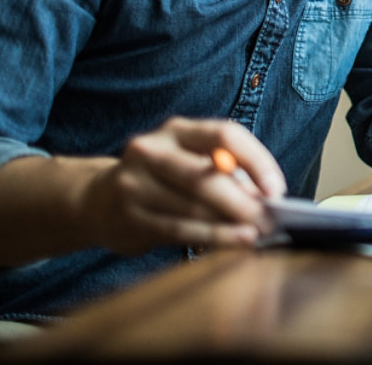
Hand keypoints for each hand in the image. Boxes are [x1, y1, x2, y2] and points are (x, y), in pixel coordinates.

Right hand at [84, 117, 286, 254]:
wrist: (96, 200)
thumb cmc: (162, 179)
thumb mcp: (190, 161)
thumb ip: (225, 172)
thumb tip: (266, 197)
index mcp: (176, 130)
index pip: (223, 135)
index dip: (255, 161)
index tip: (275, 188)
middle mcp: (151, 150)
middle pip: (205, 175)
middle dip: (242, 200)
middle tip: (269, 218)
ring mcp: (135, 184)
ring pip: (193, 206)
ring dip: (230, 223)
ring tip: (257, 233)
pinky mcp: (129, 217)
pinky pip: (179, 229)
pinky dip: (212, 236)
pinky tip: (235, 242)